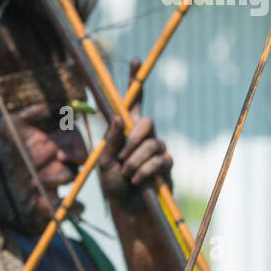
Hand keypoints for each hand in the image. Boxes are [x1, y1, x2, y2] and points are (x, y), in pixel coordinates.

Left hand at [99, 59, 171, 201]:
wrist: (127, 210)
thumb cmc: (113, 185)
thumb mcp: (104, 162)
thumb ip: (111, 141)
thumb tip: (118, 118)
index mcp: (125, 131)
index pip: (132, 102)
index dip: (134, 81)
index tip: (136, 60)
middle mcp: (143, 136)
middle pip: (145, 122)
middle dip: (133, 139)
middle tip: (123, 158)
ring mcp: (157, 149)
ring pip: (152, 143)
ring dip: (135, 162)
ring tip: (127, 175)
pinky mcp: (167, 164)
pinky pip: (160, 160)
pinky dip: (144, 172)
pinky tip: (138, 181)